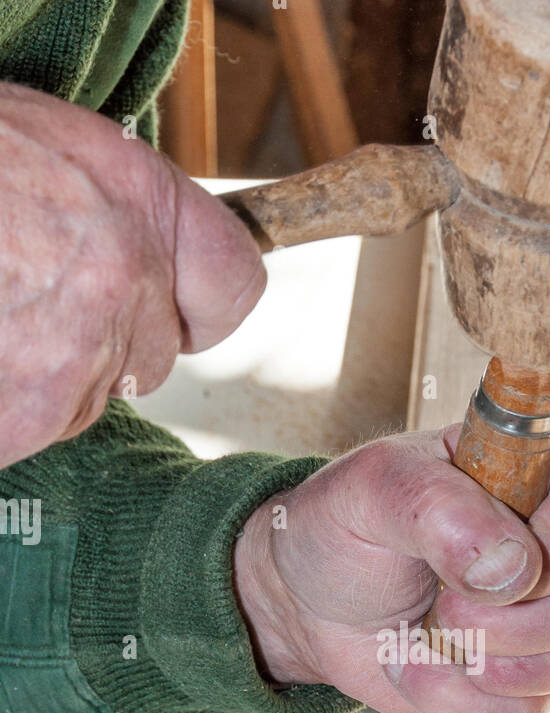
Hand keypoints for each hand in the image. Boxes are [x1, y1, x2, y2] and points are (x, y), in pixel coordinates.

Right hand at [0, 83, 264, 468]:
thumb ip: (112, 207)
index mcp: (142, 198)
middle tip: (25, 301)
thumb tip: (145, 271)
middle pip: (150, 360)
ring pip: (85, 400)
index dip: (195, 305)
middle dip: (97, 345)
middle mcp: (127, 278)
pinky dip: (5, 413)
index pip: (232, 283)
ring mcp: (79, 353)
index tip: (170, 309)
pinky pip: (29, 432)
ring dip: (38, 376)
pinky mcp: (26, 412)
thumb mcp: (50, 148)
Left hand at [234, 427, 549, 712]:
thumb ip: (439, 508)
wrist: (305, 599)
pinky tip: (417, 665)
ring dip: (473, 660)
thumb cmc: (342, 527)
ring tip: (422, 629)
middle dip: (506, 620)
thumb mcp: (372, 489)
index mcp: (539, 479)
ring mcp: (540, 622)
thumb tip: (511, 568)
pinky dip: (457, 701)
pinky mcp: (513, 683)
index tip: (496, 561)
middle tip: (440, 601)